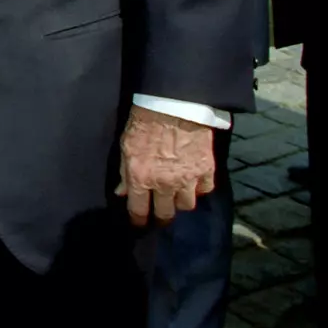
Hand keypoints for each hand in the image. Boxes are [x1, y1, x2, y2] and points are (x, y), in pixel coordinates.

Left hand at [115, 104, 215, 225]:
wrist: (173, 104)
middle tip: (161, 211)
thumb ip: (124, 171)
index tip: (140, 224)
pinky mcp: (207, 170)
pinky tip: (194, 180)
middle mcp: (165, 184)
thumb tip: (121, 192)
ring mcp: (188, 179)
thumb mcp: (125, 145)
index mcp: (141, 178)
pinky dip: (200, 188)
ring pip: (187, 205)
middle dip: (162, 215)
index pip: (139, 211)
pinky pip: (205, 190)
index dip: (138, 221)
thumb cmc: (144, 121)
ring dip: (180, 201)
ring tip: (177, 193)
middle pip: (166, 213)